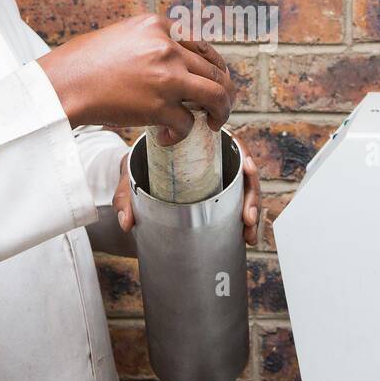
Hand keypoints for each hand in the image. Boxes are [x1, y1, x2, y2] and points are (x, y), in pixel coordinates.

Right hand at [37, 13, 234, 143]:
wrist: (61, 84)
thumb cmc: (83, 63)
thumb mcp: (122, 36)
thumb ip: (151, 42)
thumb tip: (175, 60)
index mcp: (158, 26)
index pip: (201, 44)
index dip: (213, 64)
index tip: (213, 77)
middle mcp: (167, 48)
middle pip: (214, 69)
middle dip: (224, 90)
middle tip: (220, 106)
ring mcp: (167, 77)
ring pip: (215, 94)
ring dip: (221, 111)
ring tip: (214, 123)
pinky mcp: (159, 106)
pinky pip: (187, 123)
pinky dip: (181, 134)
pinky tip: (167, 137)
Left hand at [111, 137, 260, 246]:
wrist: (138, 178)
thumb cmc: (139, 166)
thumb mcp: (131, 173)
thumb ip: (127, 193)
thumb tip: (127, 222)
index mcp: (201, 142)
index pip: (231, 143)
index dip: (245, 156)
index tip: (248, 170)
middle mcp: (215, 159)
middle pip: (244, 172)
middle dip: (251, 195)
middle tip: (248, 218)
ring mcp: (219, 178)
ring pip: (245, 192)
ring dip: (252, 212)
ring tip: (248, 234)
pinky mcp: (219, 195)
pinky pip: (237, 205)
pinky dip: (245, 221)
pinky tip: (246, 237)